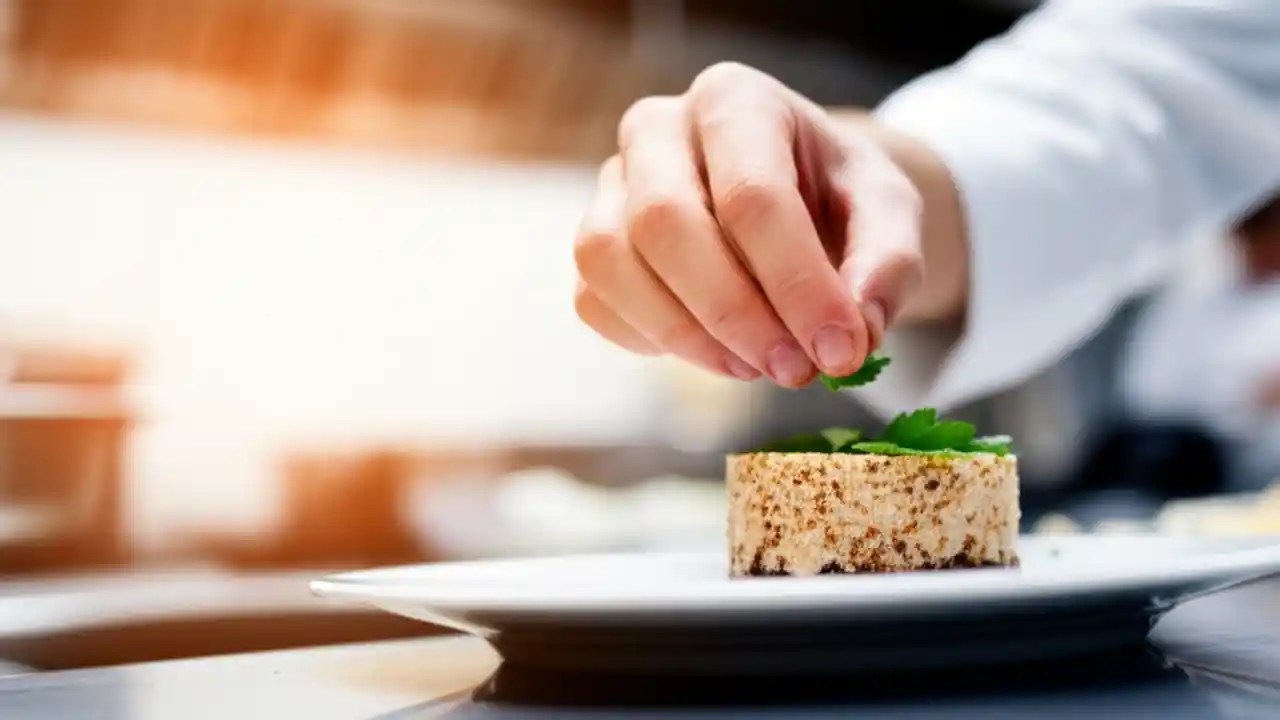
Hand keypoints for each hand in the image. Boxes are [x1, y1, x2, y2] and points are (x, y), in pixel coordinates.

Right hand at [573, 63, 925, 386]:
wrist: (798, 195)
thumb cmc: (838, 195)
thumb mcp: (890, 211)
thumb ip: (888, 262)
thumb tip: (858, 330)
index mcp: (735, 99)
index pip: (752, 195)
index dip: (796, 283)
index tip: (841, 351)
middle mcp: (657, 127)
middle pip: (665, 222)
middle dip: (733, 313)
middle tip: (794, 369)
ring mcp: (611, 183)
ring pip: (609, 260)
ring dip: (685, 334)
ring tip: (756, 367)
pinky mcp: (594, 242)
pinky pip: (594, 300)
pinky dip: (651, 340)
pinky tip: (714, 351)